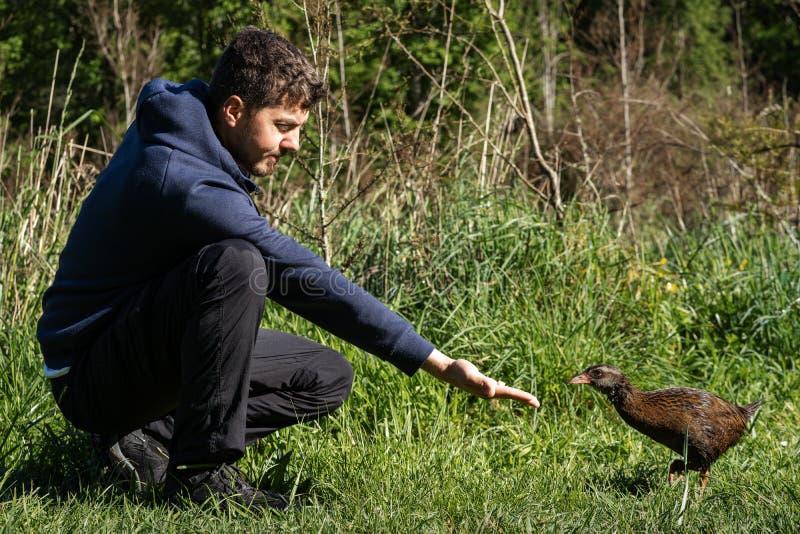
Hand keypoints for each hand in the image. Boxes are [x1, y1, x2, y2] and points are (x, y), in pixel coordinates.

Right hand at [421, 349, 539, 407]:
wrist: (448, 371)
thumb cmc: (459, 371)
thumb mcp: (471, 375)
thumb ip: (481, 382)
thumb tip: (493, 389)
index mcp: (489, 391)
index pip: (510, 394)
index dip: (523, 397)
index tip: (536, 402)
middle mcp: (489, 392)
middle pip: (510, 395)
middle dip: (523, 399)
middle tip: (537, 403)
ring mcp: (485, 389)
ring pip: (504, 392)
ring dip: (514, 395)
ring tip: (525, 398)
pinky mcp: (482, 384)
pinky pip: (497, 388)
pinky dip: (504, 388)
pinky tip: (503, 385)